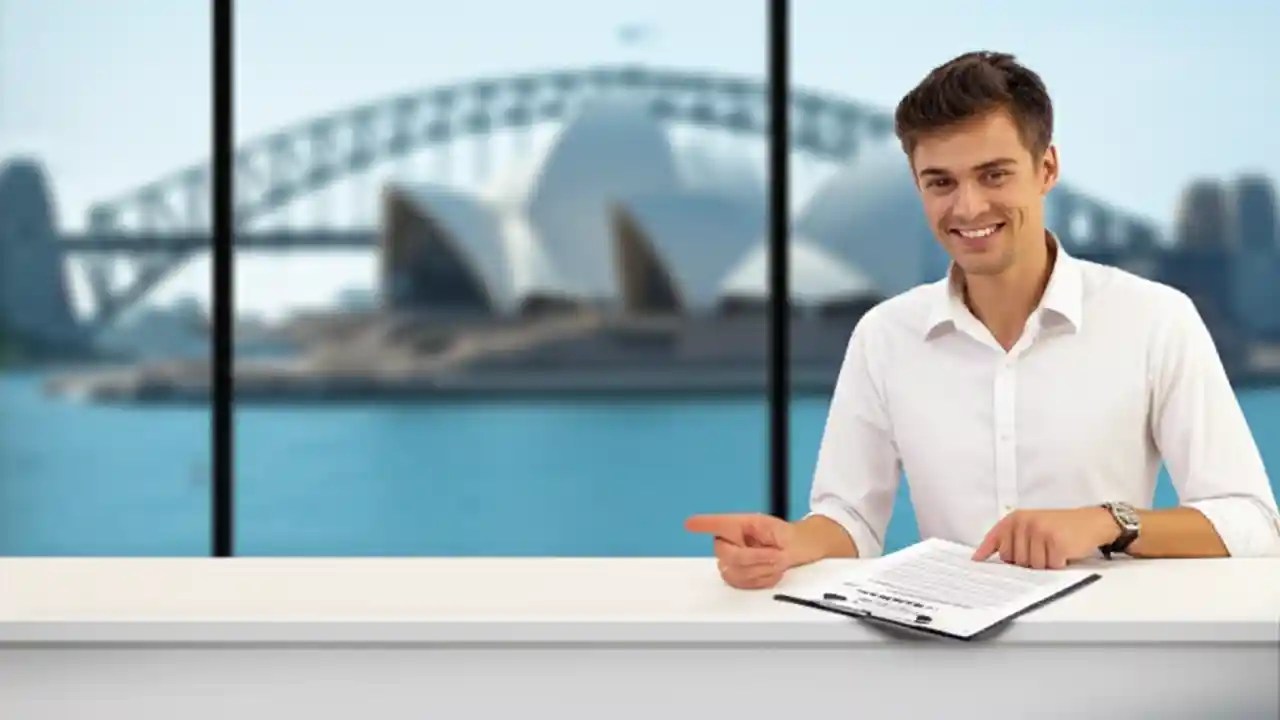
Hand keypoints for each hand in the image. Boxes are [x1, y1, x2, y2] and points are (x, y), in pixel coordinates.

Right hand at [685, 513, 796, 588]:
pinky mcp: (734, 579)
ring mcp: (728, 562)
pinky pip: (744, 584)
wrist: (791, 550)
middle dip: (755, 558)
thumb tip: (753, 548)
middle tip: (775, 555)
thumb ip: (764, 537)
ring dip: (762, 570)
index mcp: (734, 525)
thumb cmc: (781, 535)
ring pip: (737, 572)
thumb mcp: (777, 528)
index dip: (702, 524)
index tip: (689, 524)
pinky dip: (763, 579)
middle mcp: (727, 543)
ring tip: (776, 562)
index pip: (715, 524)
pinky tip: (771, 571)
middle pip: (729, 555)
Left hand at [972, 507, 1119, 568]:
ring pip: (1031, 566)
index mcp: (1016, 519)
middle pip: (1013, 560)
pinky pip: (1050, 566)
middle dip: (1027, 561)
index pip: (995, 539)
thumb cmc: (1059, 527)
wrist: (1090, 521)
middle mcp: (1025, 523)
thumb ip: (1011, 538)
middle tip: (1041, 549)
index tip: (975, 561)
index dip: (985, 552)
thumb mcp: (1031, 526)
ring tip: (1052, 549)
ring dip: (1044, 563)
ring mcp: (1040, 532)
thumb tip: (988, 557)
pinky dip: (1058, 564)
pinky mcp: (1055, 542)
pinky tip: (1063, 552)